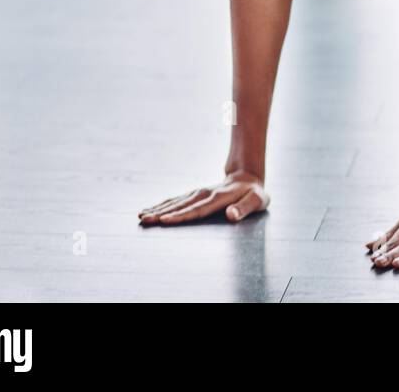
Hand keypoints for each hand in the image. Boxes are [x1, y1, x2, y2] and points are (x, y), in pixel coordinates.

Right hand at [138, 171, 268, 225]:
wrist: (248, 178)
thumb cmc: (254, 194)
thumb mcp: (257, 201)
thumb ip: (245, 208)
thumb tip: (232, 215)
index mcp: (219, 198)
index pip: (198, 210)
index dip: (181, 216)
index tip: (165, 221)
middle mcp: (205, 194)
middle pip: (181, 206)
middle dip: (161, 214)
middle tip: (144, 220)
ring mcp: (198, 193)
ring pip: (175, 202)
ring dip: (158, 209)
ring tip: (141, 216)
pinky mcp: (194, 194)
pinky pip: (175, 200)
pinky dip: (162, 205)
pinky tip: (149, 210)